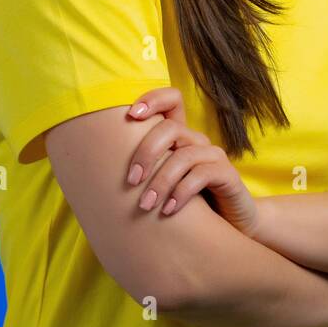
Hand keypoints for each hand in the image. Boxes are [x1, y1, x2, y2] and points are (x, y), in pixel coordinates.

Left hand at [124, 87, 261, 238]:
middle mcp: (198, 142)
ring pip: (183, 156)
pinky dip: (182, 192)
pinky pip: (202, 175)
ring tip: (146, 205)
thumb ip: (142, 175)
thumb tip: (98, 175)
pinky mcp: (228, 175)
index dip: (153, 99)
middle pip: (170, 129)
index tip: (131, 115)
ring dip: (160, 181)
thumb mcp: (161, 185)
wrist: (229, 226)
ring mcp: (214, 157)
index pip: (172, 100)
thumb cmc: (187, 205)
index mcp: (181, 137)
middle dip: (146, 152)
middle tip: (131, 181)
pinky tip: (169, 210)